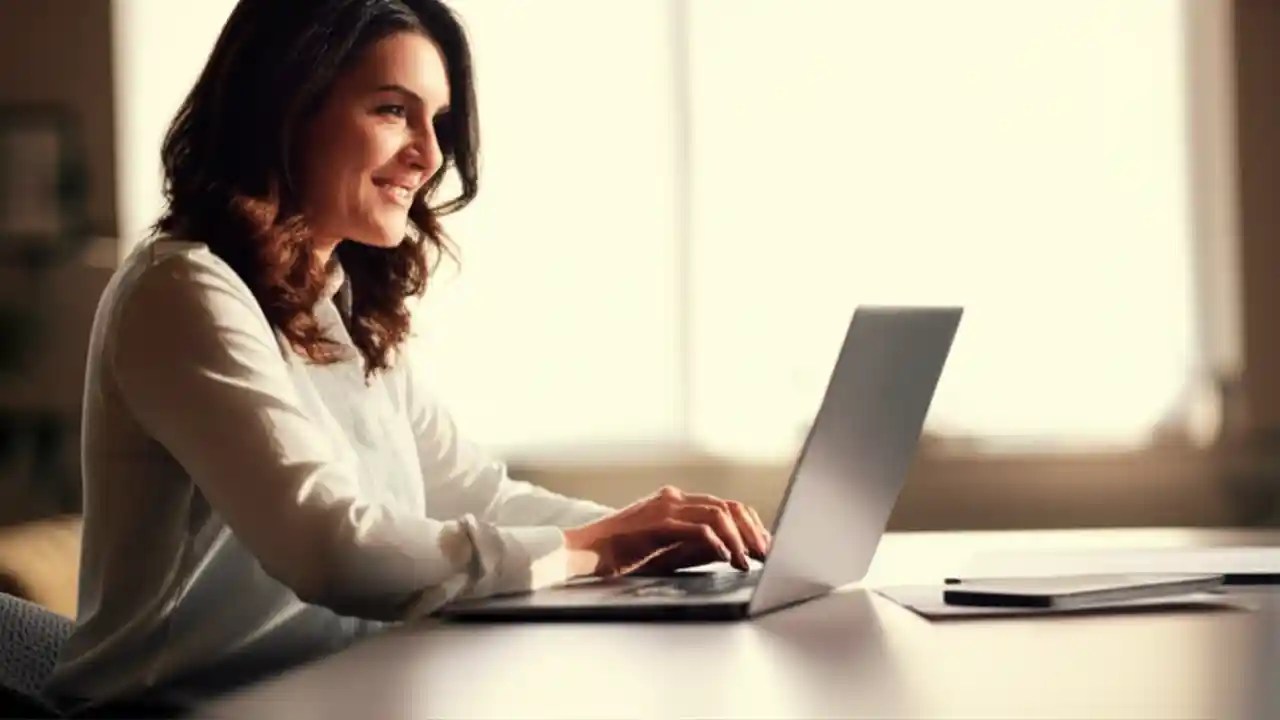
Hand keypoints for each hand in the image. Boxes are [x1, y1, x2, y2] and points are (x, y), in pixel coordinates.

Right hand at [563, 485, 771, 577]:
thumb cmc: (621, 554)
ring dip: (739, 539)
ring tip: (747, 561)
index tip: (762, 548)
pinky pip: (699, 528)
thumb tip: (730, 552)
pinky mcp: (659, 522)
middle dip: (752, 532)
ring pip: (719, 514)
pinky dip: (717, 544)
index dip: (749, 526)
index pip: (725, 506)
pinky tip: (725, 559)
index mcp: (676, 501)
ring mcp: (666, 507)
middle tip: (765, 555)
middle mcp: (675, 498)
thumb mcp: (666, 549)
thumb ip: (696, 546)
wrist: (585, 552)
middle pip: (729, 507)